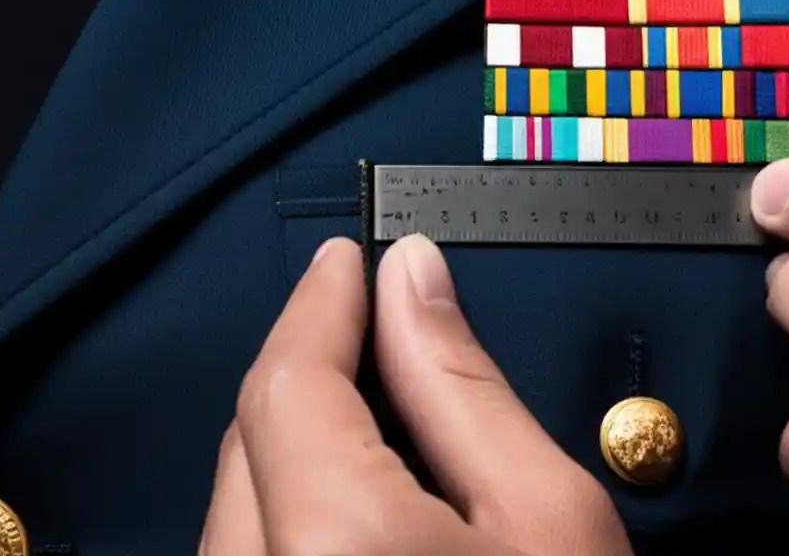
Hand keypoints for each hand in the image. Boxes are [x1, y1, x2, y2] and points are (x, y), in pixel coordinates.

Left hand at [198, 235, 631, 555]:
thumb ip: (465, 389)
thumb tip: (413, 280)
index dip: (318, 308)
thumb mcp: (550, 517)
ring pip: (238, 506)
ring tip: (378, 413)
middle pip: (250, 440)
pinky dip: (290, 511)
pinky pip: (249, 553)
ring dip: (294, 447)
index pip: (289, 384)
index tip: (342, 262)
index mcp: (334, 543)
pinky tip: (356, 503)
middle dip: (308, 371)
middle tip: (369, 323)